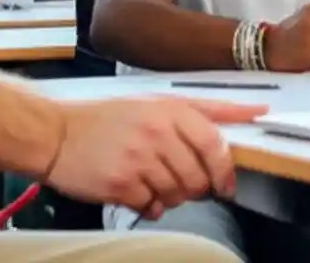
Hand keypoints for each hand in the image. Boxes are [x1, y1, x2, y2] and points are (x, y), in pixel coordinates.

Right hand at [45, 97, 266, 220]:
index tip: (226, 183)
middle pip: (198, 178)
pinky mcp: (120, 184)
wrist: (55, 134)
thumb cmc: (108, 118)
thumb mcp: (158, 101)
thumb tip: (255, 110)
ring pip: (177, 196)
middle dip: (194, 187)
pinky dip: (147, 205)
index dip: (225, 170)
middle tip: (178, 181)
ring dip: (169, 196)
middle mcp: (156, 132)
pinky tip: (134, 190)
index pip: (214, 144)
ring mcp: (137, 159)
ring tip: (151, 181)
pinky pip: (151, 207)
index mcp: (170, 110)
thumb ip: (207, 109)